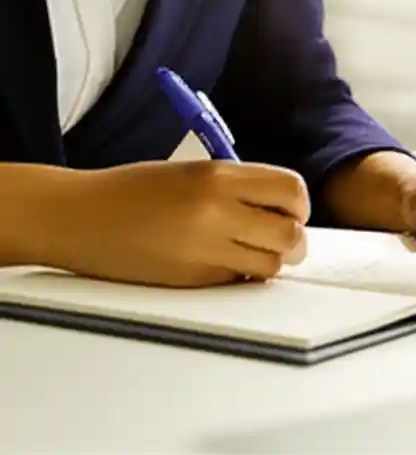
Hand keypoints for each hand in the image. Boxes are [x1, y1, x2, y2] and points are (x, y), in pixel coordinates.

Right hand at [42, 161, 308, 287]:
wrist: (78, 216)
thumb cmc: (132, 191)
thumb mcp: (192, 172)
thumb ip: (239, 187)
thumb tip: (283, 208)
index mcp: (218, 176)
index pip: (291, 190)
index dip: (298, 205)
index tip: (291, 211)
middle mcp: (217, 210)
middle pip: (292, 233)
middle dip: (295, 241)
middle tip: (284, 241)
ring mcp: (205, 248)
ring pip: (271, 265)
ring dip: (270, 262)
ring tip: (251, 254)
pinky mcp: (192, 280)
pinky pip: (238, 282)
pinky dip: (241, 276)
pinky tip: (221, 263)